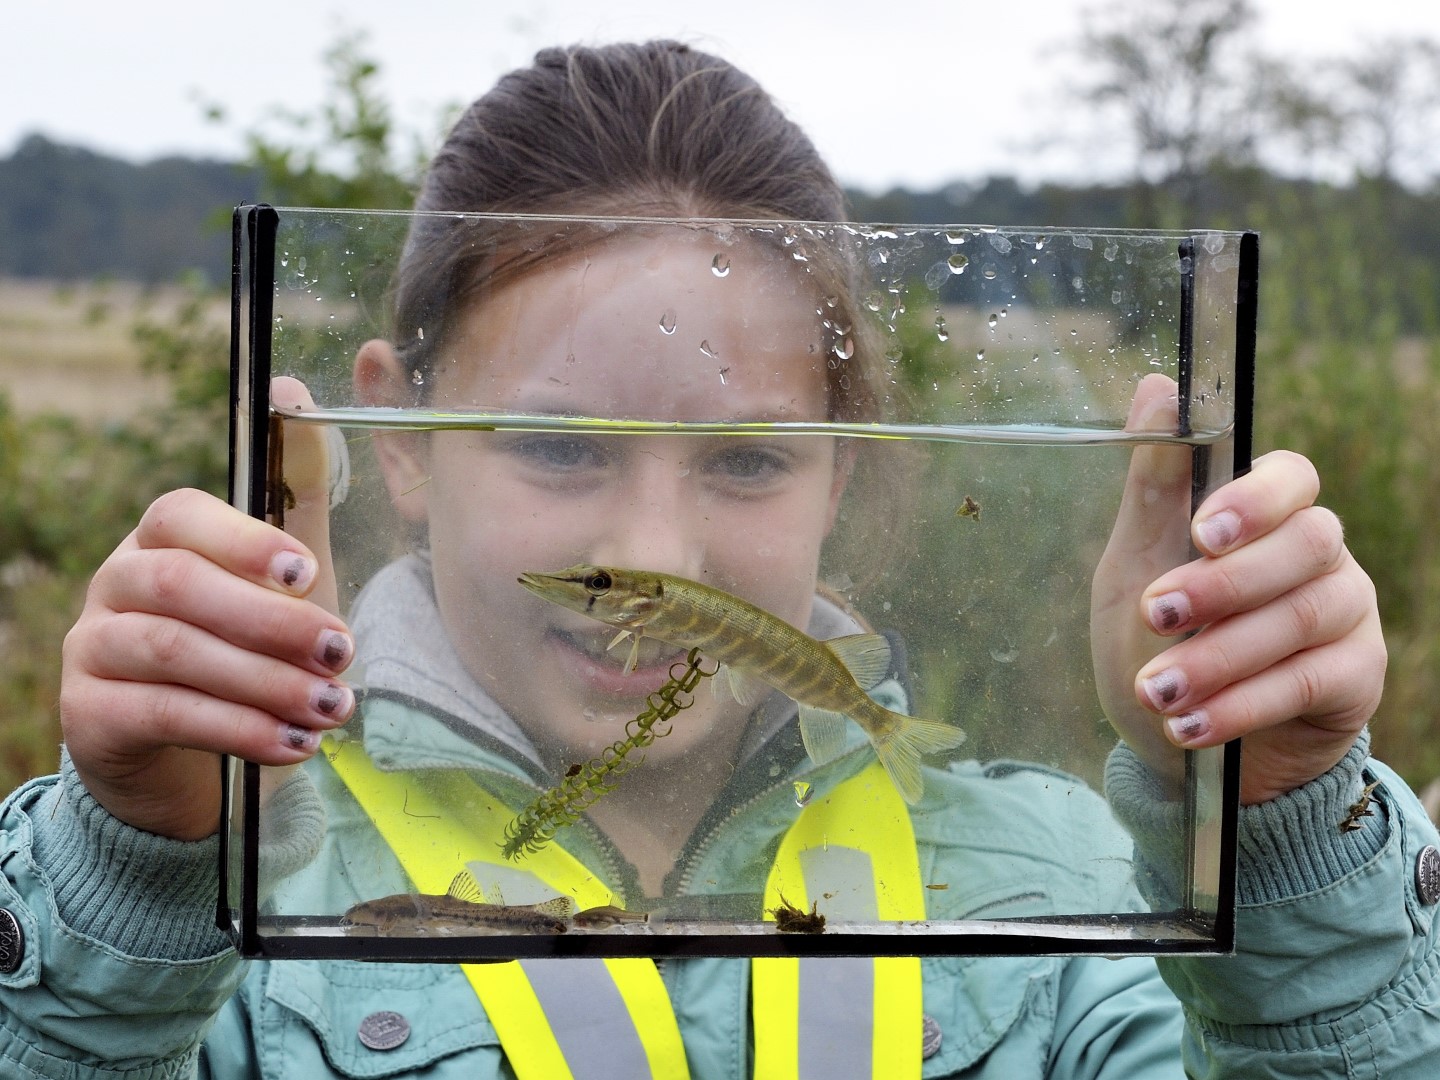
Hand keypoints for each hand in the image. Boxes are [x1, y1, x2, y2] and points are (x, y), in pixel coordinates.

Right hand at [59, 378, 349, 838]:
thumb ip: (296, 496)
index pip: (181, 514)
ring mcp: (93, 648)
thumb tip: (295, 391)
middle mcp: (116, 584)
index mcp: (162, 540)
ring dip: (264, 682)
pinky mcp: (90, 715)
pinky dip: (239, 730)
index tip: (307, 570)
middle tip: (342, 652)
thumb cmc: (246, 649)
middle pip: (181, 587)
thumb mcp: (281, 579)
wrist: (193, 757)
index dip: (241, 538)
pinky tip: (294, 745)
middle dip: (272, 622)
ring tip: (331, 707)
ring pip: (173, 653)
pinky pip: (164, 715)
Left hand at [1092, 375, 1385, 803]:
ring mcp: (1346, 612)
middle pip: (1306, 544)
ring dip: (1220, 655)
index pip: (1291, 476)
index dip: (1255, 498)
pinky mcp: (1355, 676)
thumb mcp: (1134, 566)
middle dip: (1223, 583)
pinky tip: (1188, 726)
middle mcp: (1318, 554)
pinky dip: (1242, 704)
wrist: (1182, 739)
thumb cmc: (1156, 638)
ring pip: (1303, 616)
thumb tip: (1156, 387)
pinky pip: (1309, 682)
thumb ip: (1151, 487)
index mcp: (1265, 514)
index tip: (1201, 530)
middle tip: (1154, 613)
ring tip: (1156, 689)